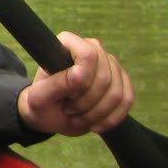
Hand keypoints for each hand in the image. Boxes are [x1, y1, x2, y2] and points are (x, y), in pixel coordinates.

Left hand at [17, 32, 134, 135]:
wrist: (52, 116)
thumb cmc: (41, 103)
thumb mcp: (39, 97)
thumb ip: (57, 83)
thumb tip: (81, 72)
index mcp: (68, 43)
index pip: (89, 55)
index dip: (84, 79)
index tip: (68, 96)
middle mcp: (92, 48)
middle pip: (105, 76)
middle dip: (87, 102)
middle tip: (69, 109)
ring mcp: (110, 64)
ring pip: (118, 92)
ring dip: (98, 113)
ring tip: (79, 117)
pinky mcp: (122, 81)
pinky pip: (128, 100)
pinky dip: (111, 118)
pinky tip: (95, 124)